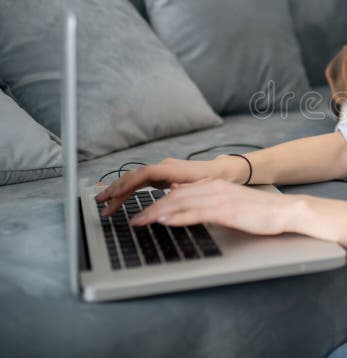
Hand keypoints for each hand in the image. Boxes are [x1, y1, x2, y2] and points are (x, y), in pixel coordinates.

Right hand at [95, 155, 247, 216]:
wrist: (222, 172)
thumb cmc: (215, 179)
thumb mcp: (204, 186)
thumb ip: (187, 189)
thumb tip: (170, 191)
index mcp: (173, 169)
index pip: (145, 173)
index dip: (128, 183)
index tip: (115, 194)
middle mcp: (164, 167)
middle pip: (134, 176)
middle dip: (115, 189)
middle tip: (100, 203)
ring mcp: (161, 170)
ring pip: (134, 179)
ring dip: (118, 190)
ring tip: (103, 204)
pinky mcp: (161, 176)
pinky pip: (139, 182)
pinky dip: (127, 190)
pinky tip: (117, 200)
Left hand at [129, 179, 296, 235]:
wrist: (284, 211)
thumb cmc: (260, 212)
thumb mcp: (231, 202)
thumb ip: (209, 200)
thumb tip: (187, 199)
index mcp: (214, 186)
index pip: (179, 193)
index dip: (157, 202)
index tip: (142, 211)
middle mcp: (213, 188)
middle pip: (174, 196)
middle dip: (150, 207)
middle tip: (132, 218)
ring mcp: (219, 199)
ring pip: (180, 203)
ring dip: (157, 213)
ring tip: (139, 222)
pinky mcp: (225, 210)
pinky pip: (195, 213)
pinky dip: (176, 216)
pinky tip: (163, 221)